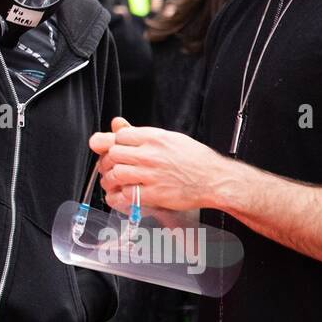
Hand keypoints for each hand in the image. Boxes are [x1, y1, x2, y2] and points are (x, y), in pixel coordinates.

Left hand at [88, 116, 220, 213]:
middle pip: (113, 155)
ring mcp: (152, 175)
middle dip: (107, 162)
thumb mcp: (168, 138)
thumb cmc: (195, 159)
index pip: (119, 136)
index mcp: (154, 137)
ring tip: (112, 183)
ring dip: (109, 180)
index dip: (111, 144)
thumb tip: (116, 124)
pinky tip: (118, 197)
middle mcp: (151, 155)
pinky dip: (116, 197)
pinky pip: (125, 195)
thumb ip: (139, 133)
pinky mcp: (154, 194)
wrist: (215, 179)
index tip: (111, 150)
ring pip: (116, 174)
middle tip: (109, 168)